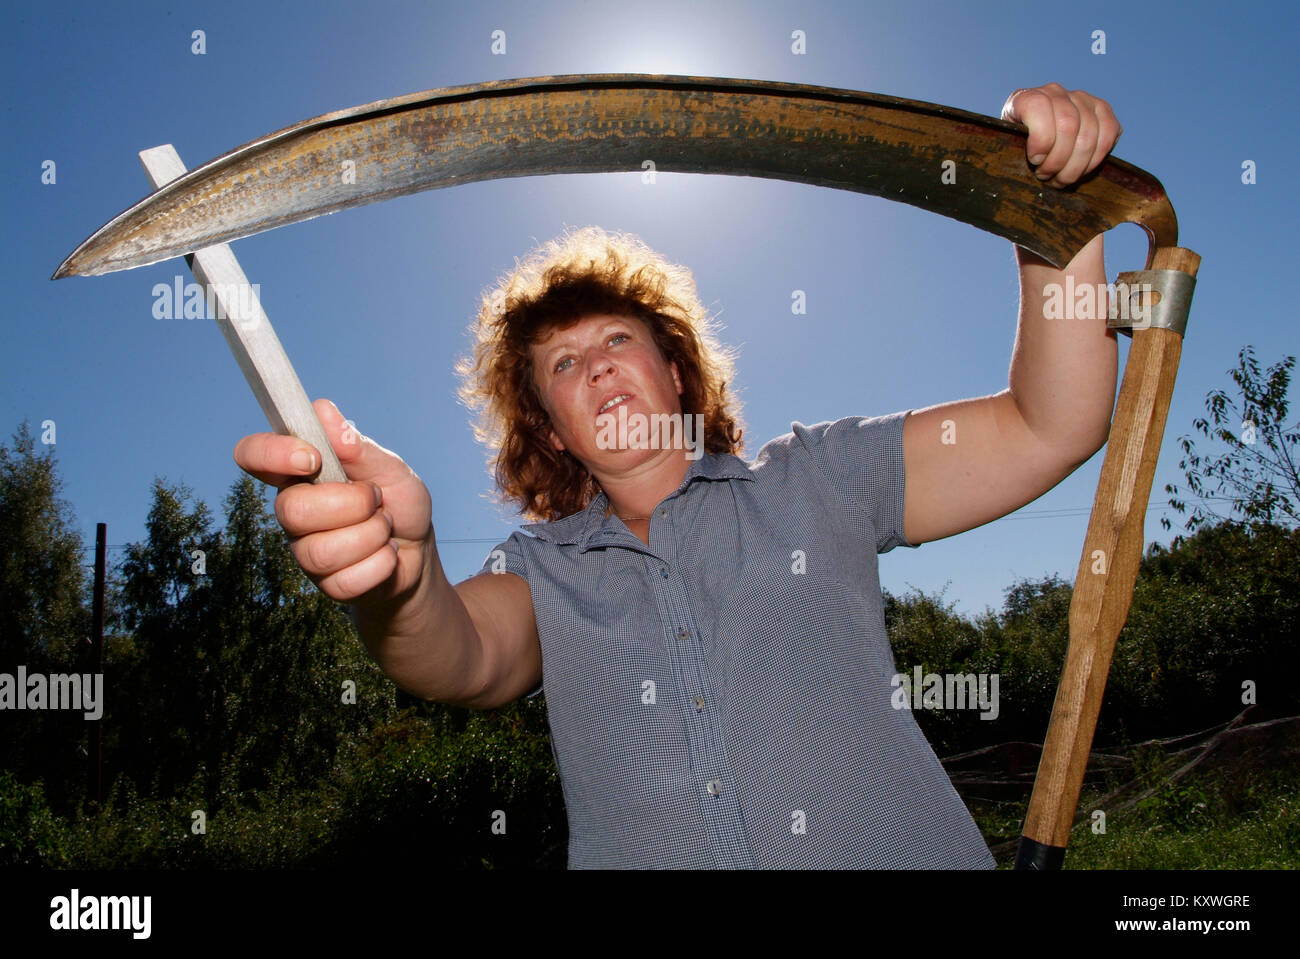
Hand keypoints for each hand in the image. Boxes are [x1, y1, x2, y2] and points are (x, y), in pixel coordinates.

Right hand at [232, 398, 433, 608]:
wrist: (420, 552)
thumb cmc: (398, 502)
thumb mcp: (389, 467)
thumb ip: (357, 445)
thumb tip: (323, 410)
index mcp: (300, 472)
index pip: (253, 455)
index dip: (271, 454)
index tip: (313, 458)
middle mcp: (294, 510)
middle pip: (291, 511)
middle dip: (351, 504)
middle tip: (376, 500)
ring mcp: (305, 549)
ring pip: (322, 550)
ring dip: (372, 535)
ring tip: (385, 528)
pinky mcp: (326, 584)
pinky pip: (346, 580)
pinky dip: (382, 564)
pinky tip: (387, 554)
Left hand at [1001, 83, 1122, 187]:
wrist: (1034, 140)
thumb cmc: (1017, 148)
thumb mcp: (1006, 147)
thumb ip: (1013, 148)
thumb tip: (1034, 162)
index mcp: (1025, 98)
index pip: (1038, 107)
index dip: (1040, 139)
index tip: (1035, 161)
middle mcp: (1055, 92)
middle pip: (1068, 125)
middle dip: (1057, 161)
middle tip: (1046, 177)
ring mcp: (1080, 98)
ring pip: (1088, 135)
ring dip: (1075, 166)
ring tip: (1060, 179)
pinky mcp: (1102, 109)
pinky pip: (1108, 133)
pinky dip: (1096, 158)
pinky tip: (1081, 170)